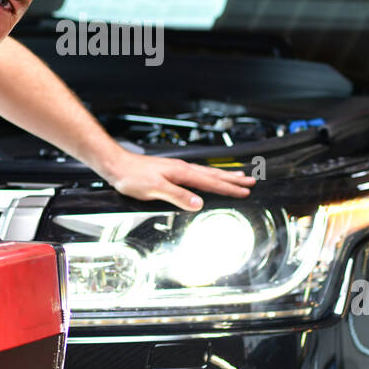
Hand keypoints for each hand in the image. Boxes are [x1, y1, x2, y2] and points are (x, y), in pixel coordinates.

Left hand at [100, 149, 256, 210]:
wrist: (117, 165)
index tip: (244, 192)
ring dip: (224, 176)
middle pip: (214, 175)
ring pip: (207, 172)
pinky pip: (198, 173)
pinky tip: (209, 177)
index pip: (211, 183)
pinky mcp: (172, 171)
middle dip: (233, 179)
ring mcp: (178, 169)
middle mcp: (183, 169)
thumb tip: (198, 203)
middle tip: (251, 181)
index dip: (229, 188)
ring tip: (238, 176)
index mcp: (182, 173)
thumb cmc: (132, 177)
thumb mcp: (155, 189)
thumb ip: (177, 196)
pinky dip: (210, 175)